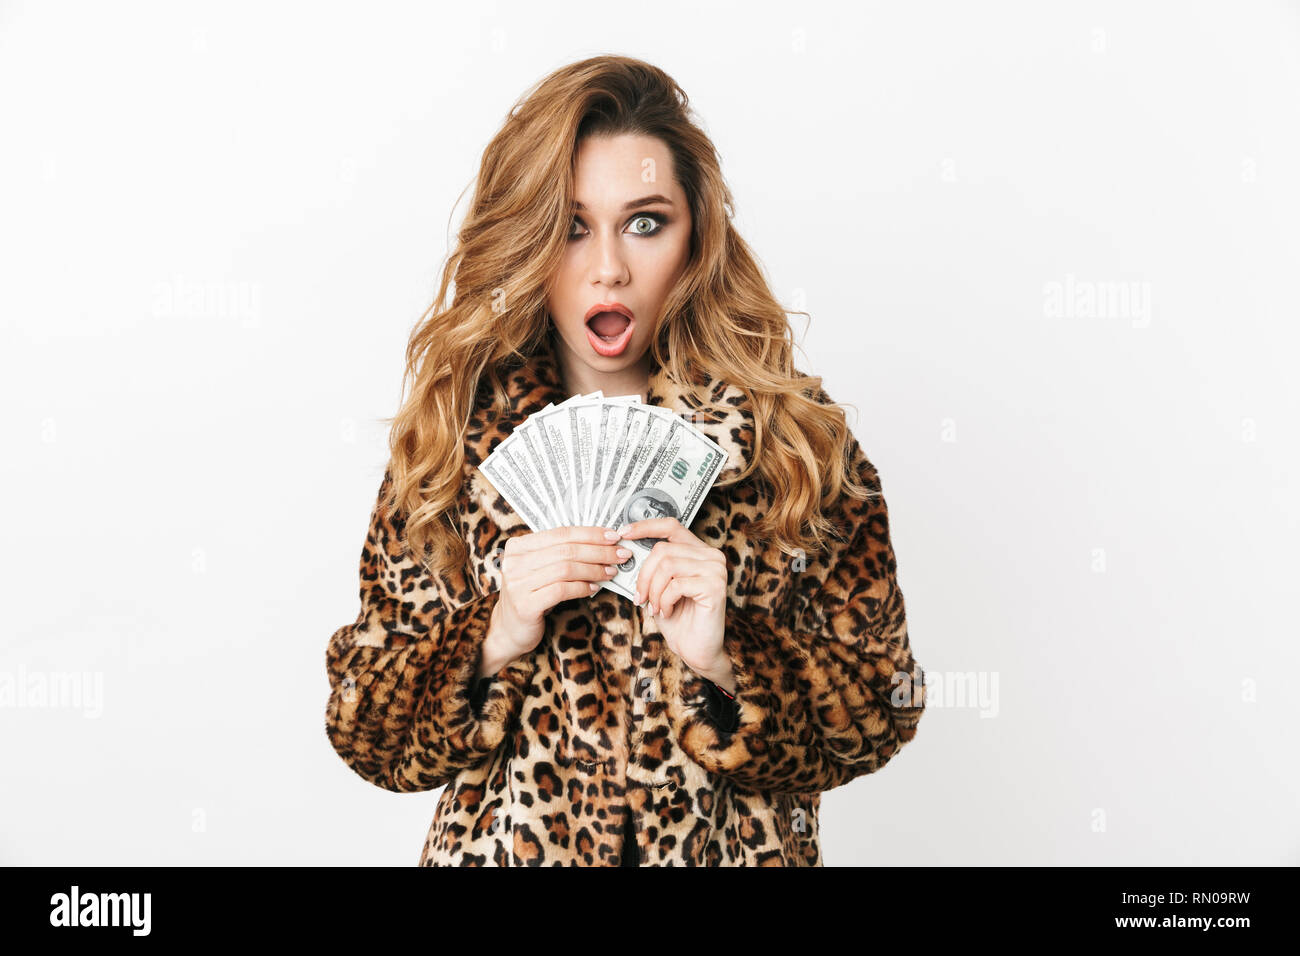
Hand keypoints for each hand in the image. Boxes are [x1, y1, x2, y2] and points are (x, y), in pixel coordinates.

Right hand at [482, 526, 629, 675]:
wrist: (508, 630)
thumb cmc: (531, 596)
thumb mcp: (540, 569)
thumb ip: (561, 554)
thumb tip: (603, 543)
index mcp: (518, 546)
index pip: (561, 533)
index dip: (590, 534)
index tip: (614, 536)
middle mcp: (514, 562)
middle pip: (566, 550)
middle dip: (599, 551)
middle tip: (621, 555)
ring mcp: (517, 584)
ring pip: (566, 569)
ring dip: (594, 569)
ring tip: (611, 572)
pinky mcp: (525, 605)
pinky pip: (561, 590)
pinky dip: (582, 588)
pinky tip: (594, 588)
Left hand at [615, 517, 733, 692]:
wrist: (697, 650)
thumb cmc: (678, 619)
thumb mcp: (658, 588)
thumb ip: (651, 567)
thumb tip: (625, 550)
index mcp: (698, 551)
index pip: (671, 526)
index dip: (646, 526)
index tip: (623, 532)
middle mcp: (711, 556)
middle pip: (663, 550)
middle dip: (644, 576)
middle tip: (640, 598)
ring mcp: (716, 570)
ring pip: (667, 566)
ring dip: (653, 591)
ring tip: (655, 607)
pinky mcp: (715, 586)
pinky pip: (676, 585)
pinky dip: (664, 601)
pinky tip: (667, 612)